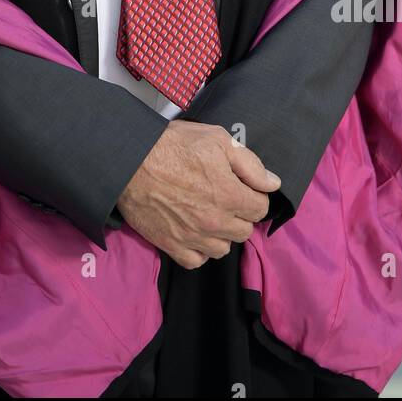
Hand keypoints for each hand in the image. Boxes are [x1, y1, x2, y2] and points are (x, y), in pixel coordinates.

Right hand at [115, 119, 280, 269]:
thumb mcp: (216, 139)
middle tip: (223, 198)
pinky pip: (198, 260)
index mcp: (229, 195)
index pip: (260, 208)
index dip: (254, 195)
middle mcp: (215, 222)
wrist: (129, 161)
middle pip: (244, 231)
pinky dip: (199, 250)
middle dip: (239, 215)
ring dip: (221, 234)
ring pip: (223, 249)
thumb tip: (272, 183)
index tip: (242, 187)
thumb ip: (249, 164)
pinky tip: (193, 232)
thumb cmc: (172, 145)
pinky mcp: (173, 246)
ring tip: (208, 215)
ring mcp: (194, 237)